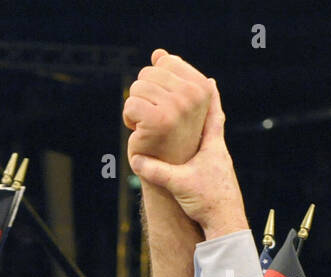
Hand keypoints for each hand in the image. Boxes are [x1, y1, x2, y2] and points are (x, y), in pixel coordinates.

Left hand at [124, 49, 212, 165]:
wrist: (169, 169)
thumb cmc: (170, 133)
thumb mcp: (174, 100)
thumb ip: (169, 75)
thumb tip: (158, 53)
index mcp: (201, 86)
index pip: (164, 62)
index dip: (157, 82)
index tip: (166, 105)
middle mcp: (193, 95)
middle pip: (147, 73)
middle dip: (144, 95)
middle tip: (156, 119)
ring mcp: (178, 107)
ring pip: (136, 88)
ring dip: (136, 108)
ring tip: (150, 126)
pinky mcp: (159, 121)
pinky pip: (129, 105)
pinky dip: (128, 119)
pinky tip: (141, 132)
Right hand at [127, 80, 248, 239]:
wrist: (225, 222)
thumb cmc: (208, 201)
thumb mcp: (178, 183)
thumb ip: (156, 171)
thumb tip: (135, 160)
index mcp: (213, 146)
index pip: (214, 114)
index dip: (211, 97)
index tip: (209, 81)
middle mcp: (217, 152)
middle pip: (212, 123)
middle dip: (202, 109)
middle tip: (196, 95)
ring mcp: (217, 165)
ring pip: (208, 141)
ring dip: (199, 130)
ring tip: (190, 121)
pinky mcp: (214, 179)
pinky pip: (205, 157)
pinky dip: (197, 150)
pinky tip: (192, 154)